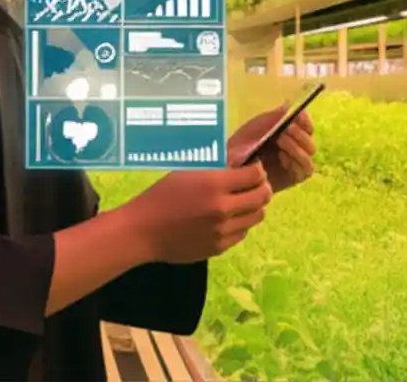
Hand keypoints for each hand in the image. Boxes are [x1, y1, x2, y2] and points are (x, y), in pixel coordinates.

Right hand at [122, 163, 272, 263]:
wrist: (143, 231)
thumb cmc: (162, 196)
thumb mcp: (188, 172)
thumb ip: (217, 167)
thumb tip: (242, 159)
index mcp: (214, 184)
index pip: (256, 175)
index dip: (257, 169)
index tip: (252, 168)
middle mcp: (223, 208)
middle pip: (263, 196)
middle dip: (262, 187)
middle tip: (253, 184)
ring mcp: (223, 231)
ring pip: (257, 216)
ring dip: (253, 206)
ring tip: (241, 201)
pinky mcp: (220, 247)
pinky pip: (242, 233)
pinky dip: (240, 223)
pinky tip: (227, 217)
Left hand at [227, 104, 316, 192]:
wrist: (234, 165)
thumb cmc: (244, 144)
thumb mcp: (256, 127)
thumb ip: (273, 117)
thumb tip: (289, 105)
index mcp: (291, 132)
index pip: (307, 126)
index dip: (305, 120)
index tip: (298, 116)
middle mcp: (298, 146)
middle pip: (310, 140)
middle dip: (300, 133)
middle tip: (287, 128)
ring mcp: (297, 162)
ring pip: (309, 154)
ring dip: (297, 146)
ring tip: (281, 140)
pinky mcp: (295, 177)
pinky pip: (304, 170)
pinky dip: (295, 162)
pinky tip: (282, 156)